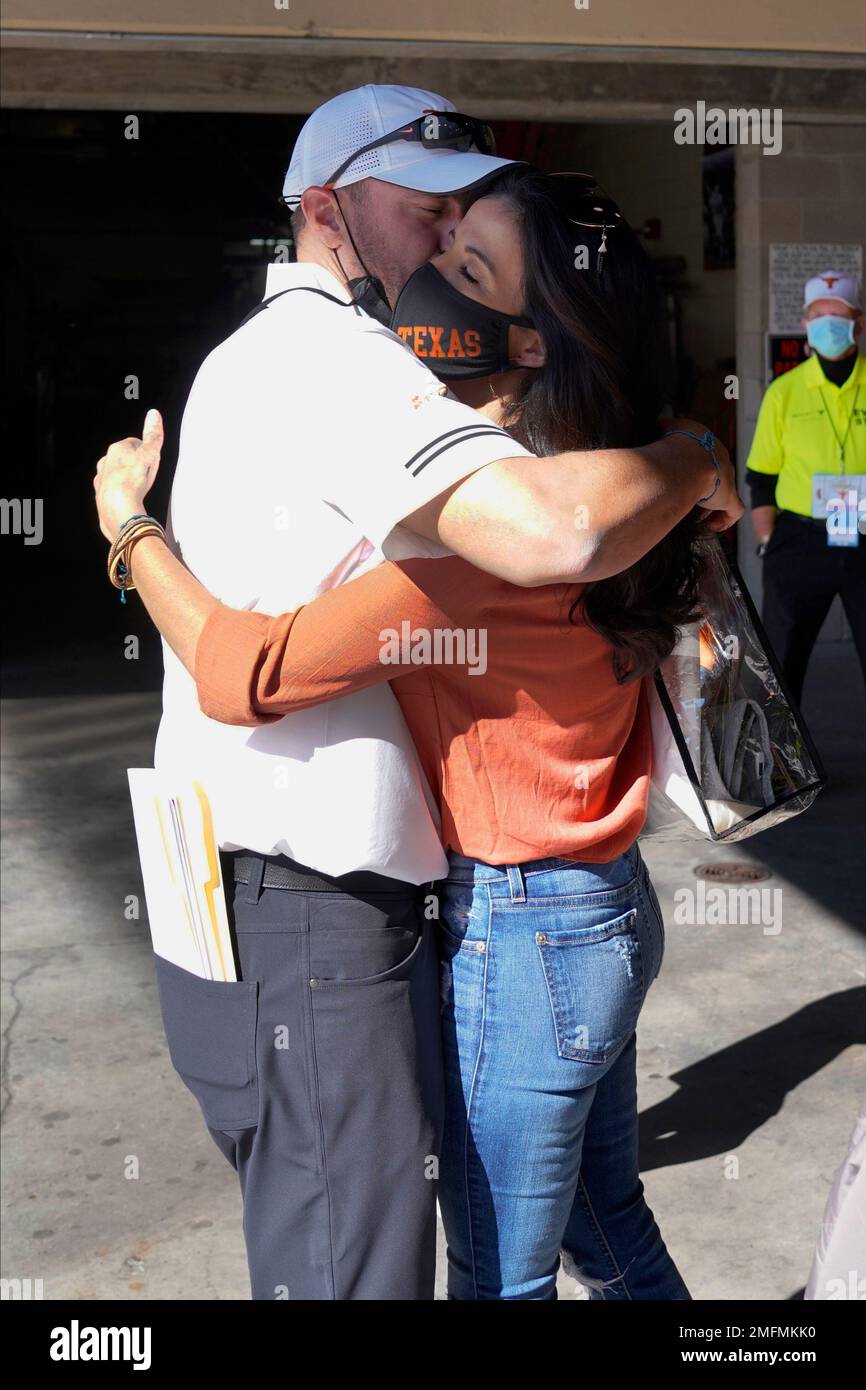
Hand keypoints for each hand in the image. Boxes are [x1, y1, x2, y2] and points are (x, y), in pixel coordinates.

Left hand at [94, 409, 163, 542]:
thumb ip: (153, 434)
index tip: (152, 459)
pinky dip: (120, 493)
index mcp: (117, 449)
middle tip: (147, 473)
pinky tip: (129, 499)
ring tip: (139, 488)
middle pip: (124, 458)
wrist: (118, 509)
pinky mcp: (101, 495)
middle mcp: (105, 462)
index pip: (134, 444)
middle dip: (135, 464)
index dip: (145, 451)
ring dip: (126, 478)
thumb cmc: (133, 479)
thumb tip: (154, 414)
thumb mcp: (150, 454)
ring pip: (116, 474)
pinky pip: (112, 490)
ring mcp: (102, 479)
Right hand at [662, 418, 743, 532]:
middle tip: (687, 499)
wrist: (684, 460)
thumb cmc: (672, 445)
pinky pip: (734, 511)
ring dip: (711, 506)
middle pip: (714, 475)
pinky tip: (712, 527)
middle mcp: (720, 457)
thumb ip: (664, 427)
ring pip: (724, 493)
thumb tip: (658, 424)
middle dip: (702, 489)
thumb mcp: (667, 428)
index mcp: (707, 441)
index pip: (704, 455)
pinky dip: (724, 520)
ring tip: (696, 516)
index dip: (693, 469)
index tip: (681, 479)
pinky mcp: (730, 497)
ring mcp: (727, 477)